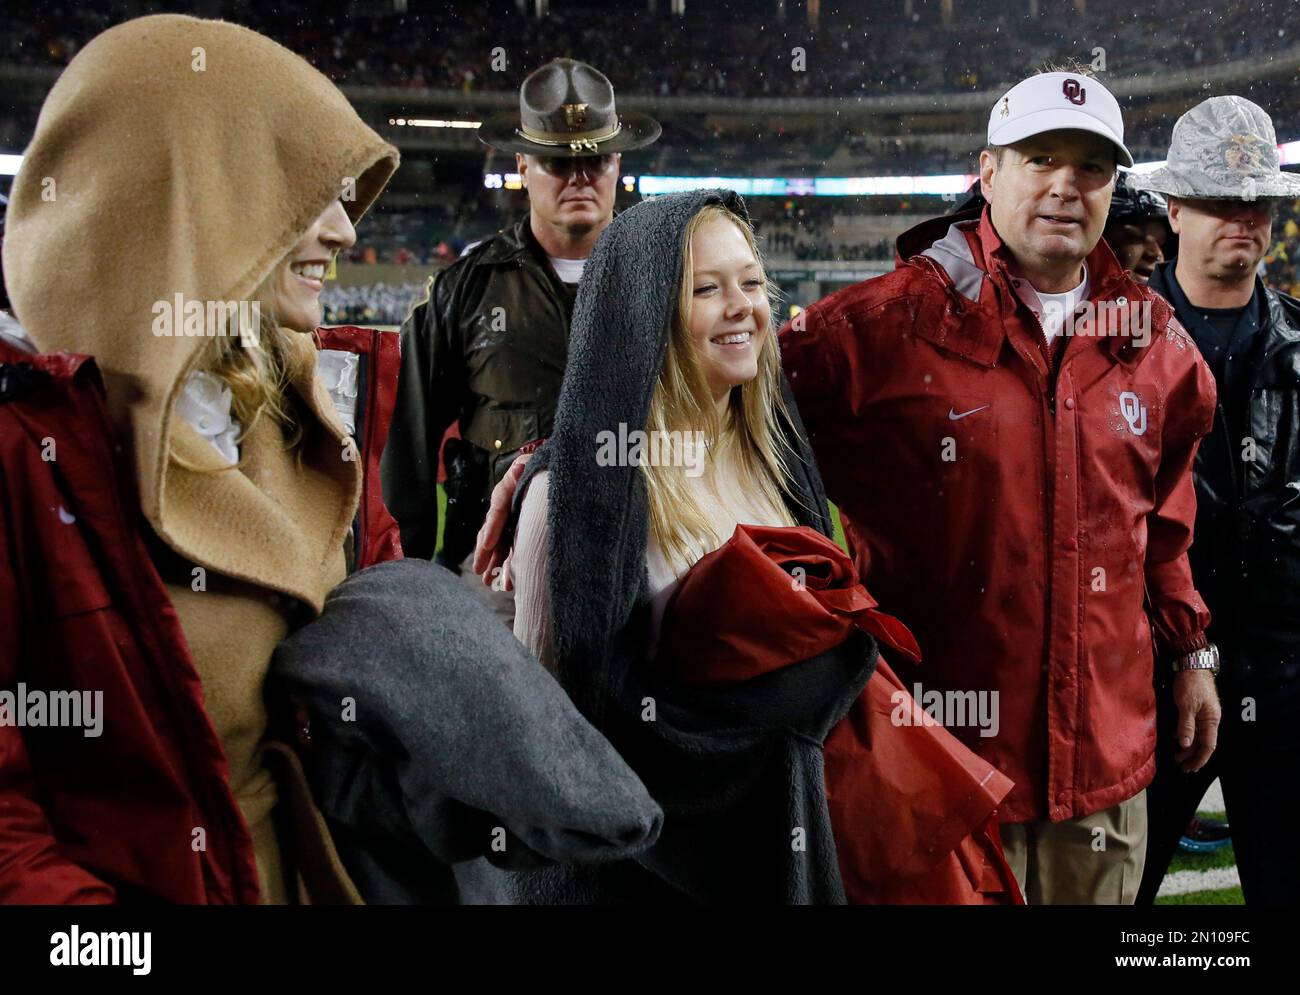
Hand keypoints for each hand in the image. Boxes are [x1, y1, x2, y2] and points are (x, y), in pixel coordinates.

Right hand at [472, 452, 530, 590]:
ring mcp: (512, 522)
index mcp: (508, 490)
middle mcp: (506, 509)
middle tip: (480, 571)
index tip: (487, 543)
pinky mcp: (520, 534)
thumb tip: (518, 471)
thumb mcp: (532, 466)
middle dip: (486, 554)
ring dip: (496, 565)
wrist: (551, 470)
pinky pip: (512, 551)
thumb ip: (523, 471)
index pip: (498, 509)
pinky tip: (508, 583)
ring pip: (500, 546)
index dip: (492, 526)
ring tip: (490, 583)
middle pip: (493, 532)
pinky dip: (509, 567)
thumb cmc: (542, 466)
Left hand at [1172, 668, 1219, 772]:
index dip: (1199, 758)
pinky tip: (1176, 739)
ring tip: (1178, 756)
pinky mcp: (1197, 709)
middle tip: (1181, 766)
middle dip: (1193, 756)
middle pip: (1203, 743)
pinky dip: (1185, 735)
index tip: (1191, 768)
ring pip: (1198, 736)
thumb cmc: (1191, 684)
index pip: (1208, 746)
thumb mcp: (1186, 705)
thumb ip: (1186, 725)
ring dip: (1188, 747)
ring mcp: (1204, 714)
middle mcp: (1210, 720)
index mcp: (1211, 720)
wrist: (1192, 664)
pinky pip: (1193, 727)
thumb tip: (1185, 745)